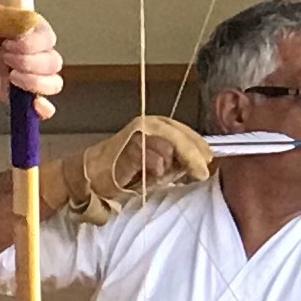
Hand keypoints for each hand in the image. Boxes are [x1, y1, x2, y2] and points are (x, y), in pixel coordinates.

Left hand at [0, 3, 61, 114]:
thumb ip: (12, 19)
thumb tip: (33, 24)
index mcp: (26, 30)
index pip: (48, 39)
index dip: (34, 45)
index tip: (10, 43)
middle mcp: (30, 52)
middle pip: (53, 63)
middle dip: (31, 62)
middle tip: (5, 57)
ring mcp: (23, 74)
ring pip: (51, 83)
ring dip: (35, 82)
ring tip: (11, 77)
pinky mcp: (13, 94)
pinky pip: (39, 104)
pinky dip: (42, 107)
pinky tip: (36, 106)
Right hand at [58, 114, 212, 221]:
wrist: (91, 174)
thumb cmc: (123, 170)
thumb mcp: (156, 164)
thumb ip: (176, 161)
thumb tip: (200, 166)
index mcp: (157, 124)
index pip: (187, 133)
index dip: (200, 148)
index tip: (210, 161)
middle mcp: (149, 124)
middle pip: (183, 138)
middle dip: (195, 158)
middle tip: (202, 173)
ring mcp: (140, 133)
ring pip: (170, 151)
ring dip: (167, 168)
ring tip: (153, 176)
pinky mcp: (132, 146)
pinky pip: (155, 161)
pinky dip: (154, 172)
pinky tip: (145, 176)